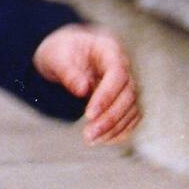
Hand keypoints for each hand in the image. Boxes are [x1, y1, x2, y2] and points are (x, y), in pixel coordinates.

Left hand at [32, 24, 140, 145]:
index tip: (88, 114)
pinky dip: (120, 131)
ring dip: (115, 128)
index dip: (107, 95)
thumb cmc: (61, 52)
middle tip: (88, 135)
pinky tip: (104, 139)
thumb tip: (83, 90)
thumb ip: (68, 71)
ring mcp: (126, 83)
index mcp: (109, 49)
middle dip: (110, 118)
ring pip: (132, 109)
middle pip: (128, 94)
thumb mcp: (56, 56)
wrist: (64, 55)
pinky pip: (131, 117)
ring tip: (92, 139)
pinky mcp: (125, 99)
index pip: (118, 73)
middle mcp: (123, 65)